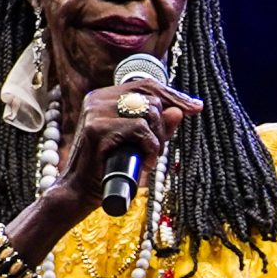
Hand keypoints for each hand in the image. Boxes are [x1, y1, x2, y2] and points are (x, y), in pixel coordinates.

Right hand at [41, 76, 200, 225]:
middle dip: (163, 125)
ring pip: (148, 111)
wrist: (81, 192)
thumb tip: (179, 111)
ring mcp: (96, 112)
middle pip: (151, 97)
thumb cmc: (110, 169)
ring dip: (157, 138)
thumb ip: (158, 128)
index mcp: (104, 98)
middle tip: (157, 150)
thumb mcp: (139, 145)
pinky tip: (145, 163)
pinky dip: (150, 147)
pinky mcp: (98, 128)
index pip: (146, 85)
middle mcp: (98, 99)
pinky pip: (140, 129)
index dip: (173, 95)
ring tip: (149, 158)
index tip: (195, 107)